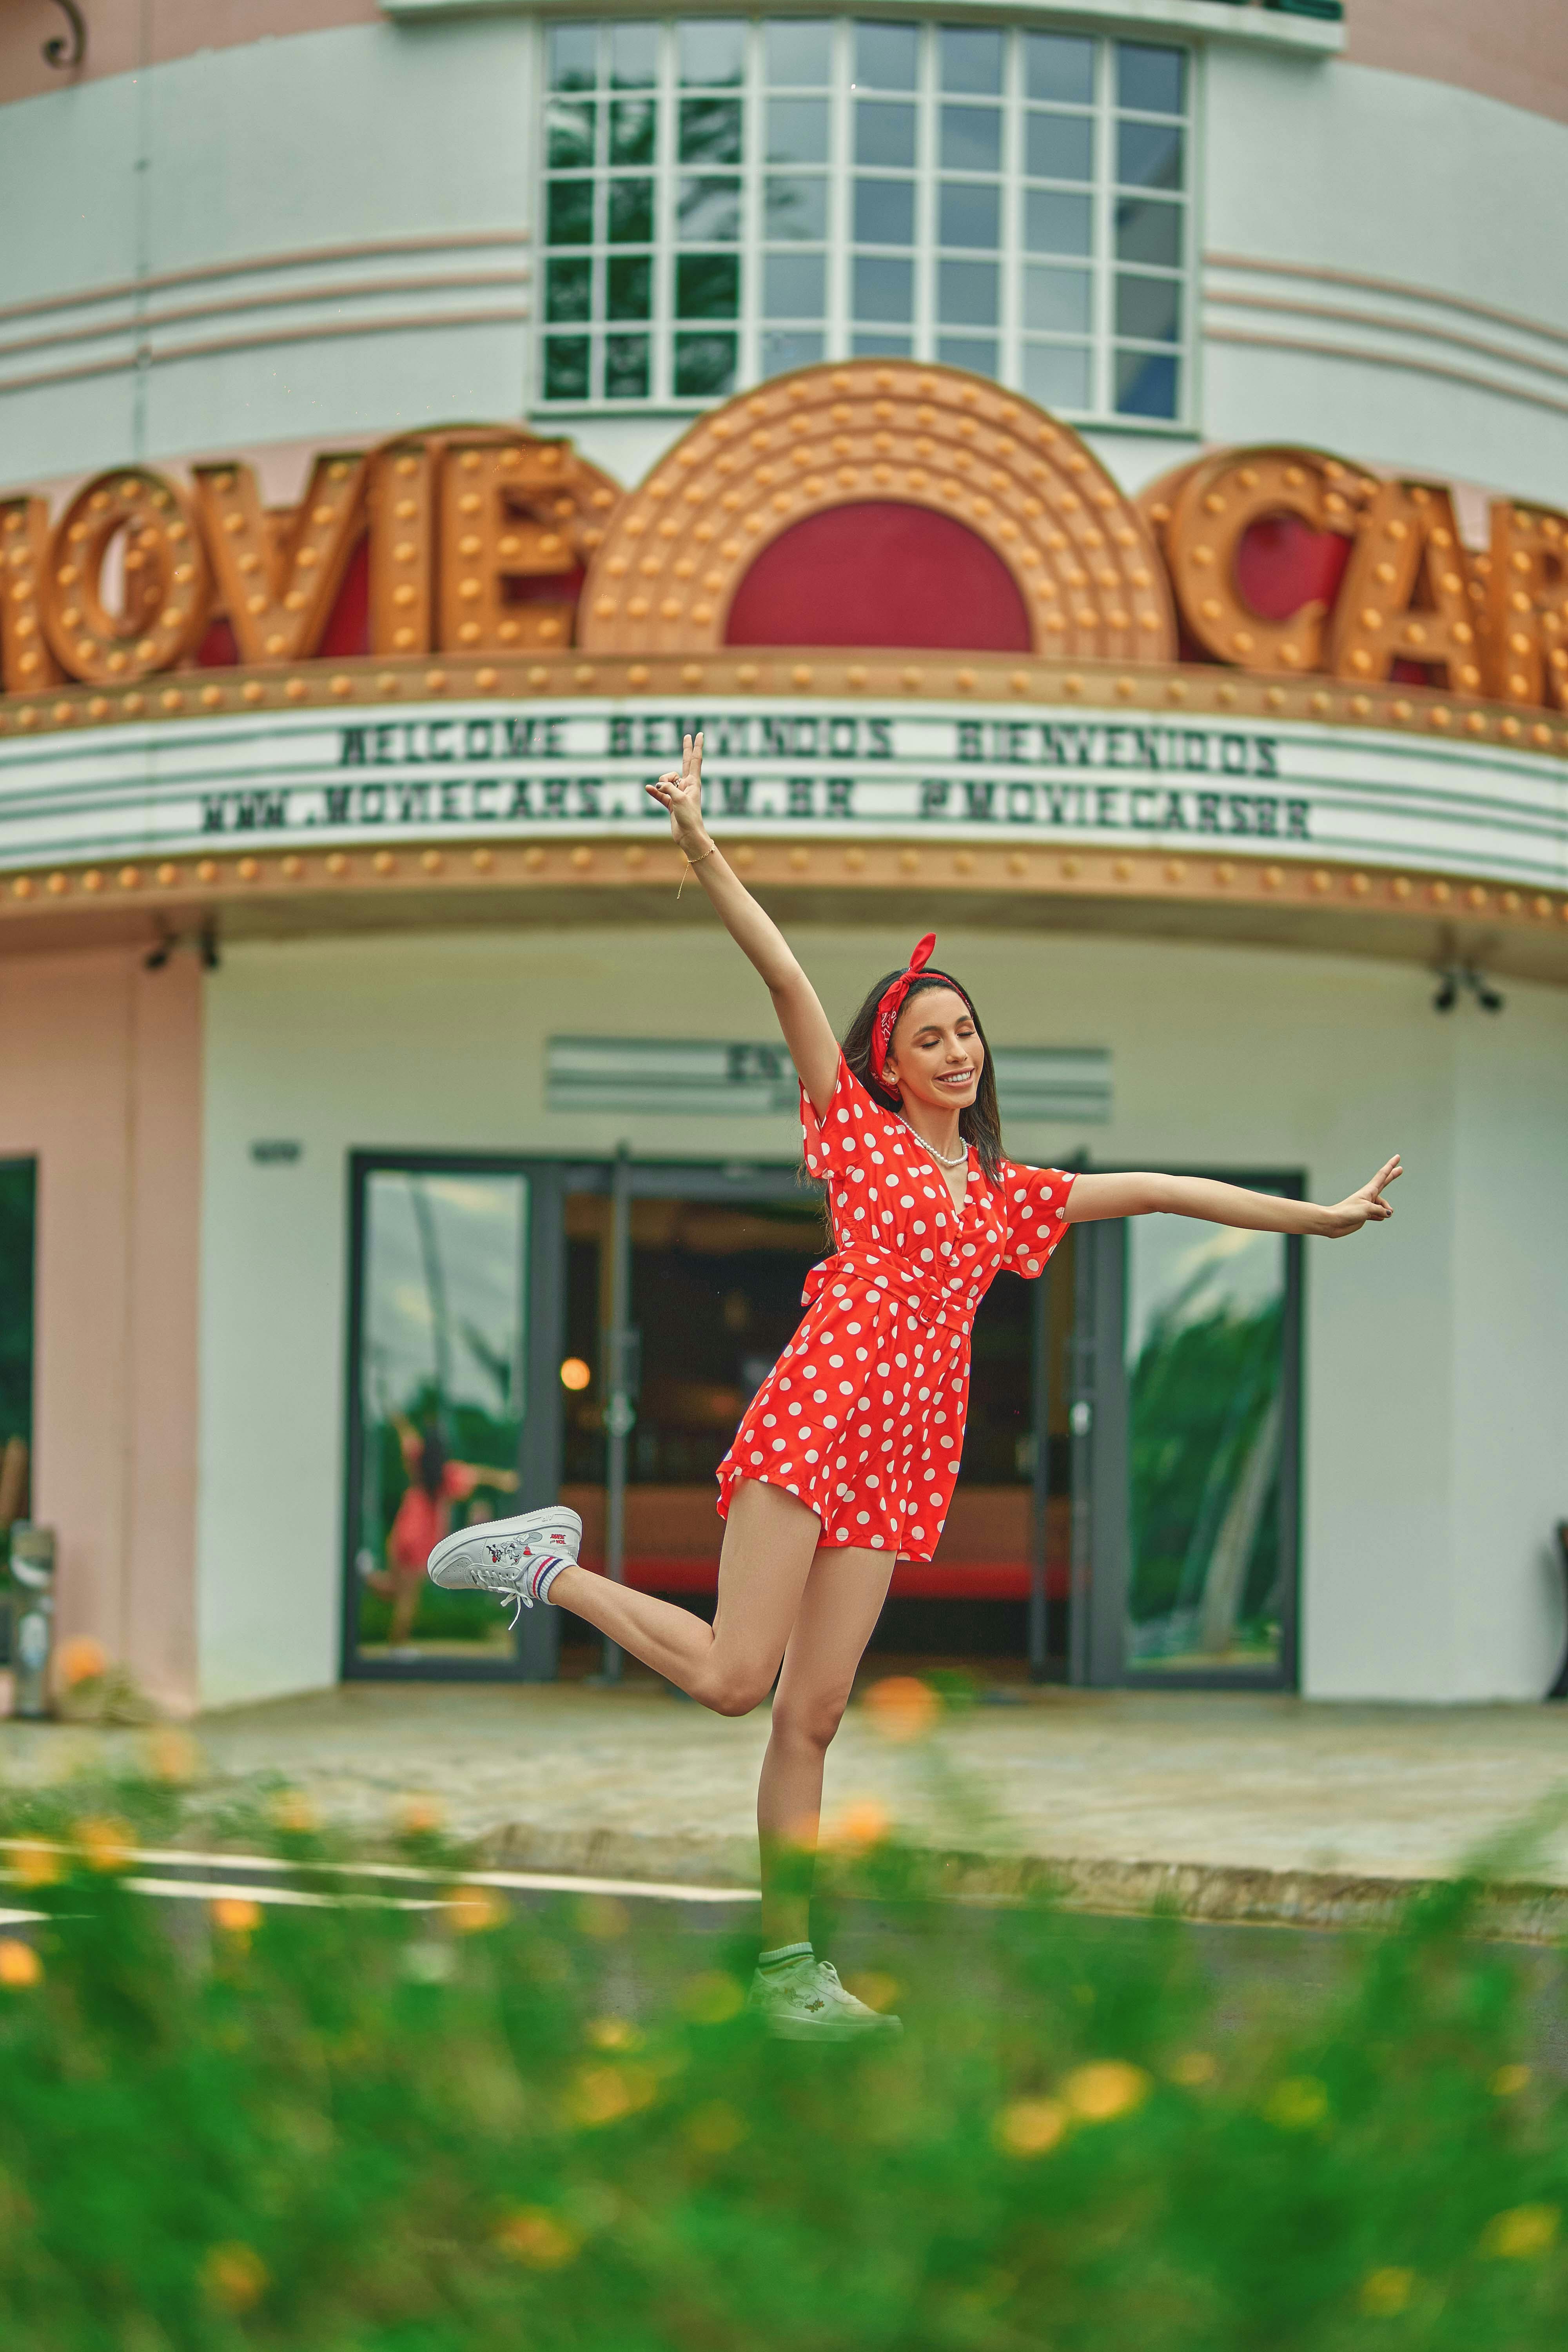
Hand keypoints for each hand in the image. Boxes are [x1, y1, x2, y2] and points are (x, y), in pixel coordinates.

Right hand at [645, 731, 706, 854]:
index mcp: (693, 783)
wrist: (689, 836)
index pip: (695, 760)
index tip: (699, 734)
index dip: (696, 746)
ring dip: (662, 784)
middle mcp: (687, 786)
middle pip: (685, 763)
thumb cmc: (689, 817)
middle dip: (686, 749)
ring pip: (667, 780)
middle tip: (687, 735)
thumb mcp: (678, 799)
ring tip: (665, 794)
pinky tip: (648, 789)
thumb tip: (657, 785)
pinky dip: (654, 791)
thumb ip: (668, 788)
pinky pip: (660, 793)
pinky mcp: (671, 803)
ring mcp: (679, 794)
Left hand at [1319, 1155, 1401, 1236]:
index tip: (1397, 1157)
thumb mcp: (1367, 1209)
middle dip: (1392, 1176)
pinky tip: (1381, 1218)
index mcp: (1368, 1190)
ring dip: (1386, 1209)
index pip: (1383, 1175)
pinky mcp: (1364, 1215)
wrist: (1333, 1222)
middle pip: (1384, 1183)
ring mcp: (1366, 1205)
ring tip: (1386, 1215)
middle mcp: (1368, 1196)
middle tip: (1401, 1169)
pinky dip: (1380, 1215)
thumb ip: (1380, 1210)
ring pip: (1382, 1204)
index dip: (1391, 1166)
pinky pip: (1377, 1213)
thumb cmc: (1348, 1212)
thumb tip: (1388, 1213)